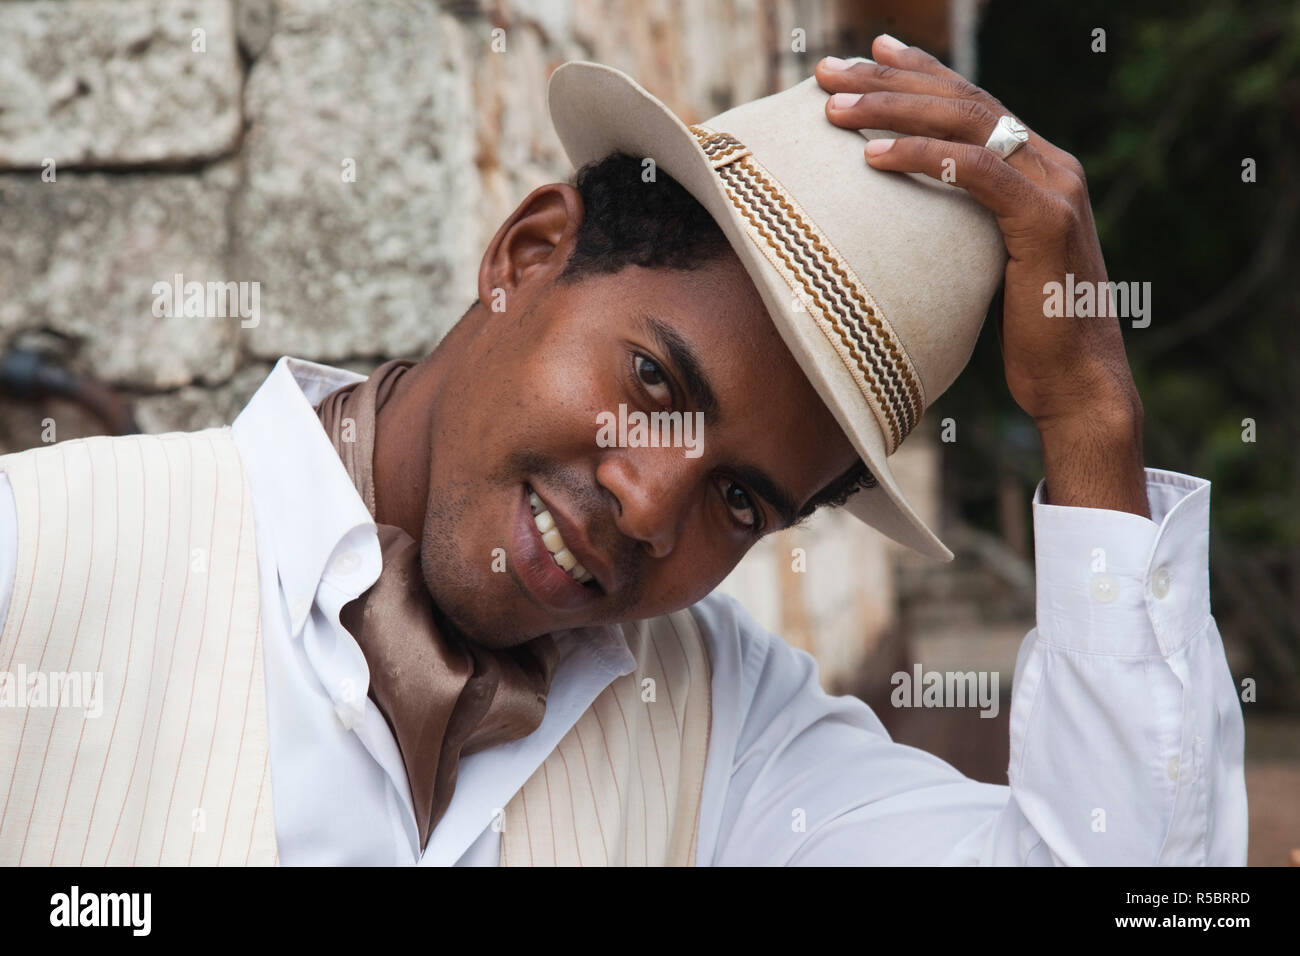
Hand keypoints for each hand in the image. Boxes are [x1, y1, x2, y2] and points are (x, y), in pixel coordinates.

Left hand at [815, 35, 1148, 515]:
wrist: (1076, 382)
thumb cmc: (1026, 334)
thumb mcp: (987, 265)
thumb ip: (966, 227)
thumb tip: (909, 223)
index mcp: (1039, 168)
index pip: (972, 101)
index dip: (920, 72)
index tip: (867, 53)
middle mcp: (1052, 165)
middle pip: (962, 99)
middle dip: (890, 78)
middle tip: (826, 70)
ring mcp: (1055, 189)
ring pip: (964, 123)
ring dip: (891, 110)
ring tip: (832, 108)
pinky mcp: (1046, 222)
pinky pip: (974, 172)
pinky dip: (920, 158)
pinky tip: (870, 159)